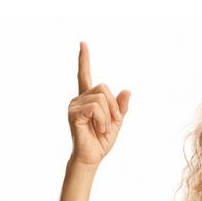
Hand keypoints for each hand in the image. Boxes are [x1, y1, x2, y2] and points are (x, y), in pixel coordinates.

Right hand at [67, 41, 129, 166]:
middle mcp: (78, 99)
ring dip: (108, 116)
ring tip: (102, 129)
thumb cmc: (100, 141)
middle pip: (103, 87)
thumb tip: (127, 90)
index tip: (83, 43)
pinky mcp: (74, 113)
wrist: (91, 158)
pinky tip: (98, 129)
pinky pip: (96, 108)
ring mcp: (74, 105)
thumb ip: (120, 107)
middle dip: (114, 106)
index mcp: (88, 99)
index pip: (84, 75)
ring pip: (101, 98)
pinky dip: (103, 120)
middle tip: (112, 123)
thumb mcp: (116, 122)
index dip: (84, 59)